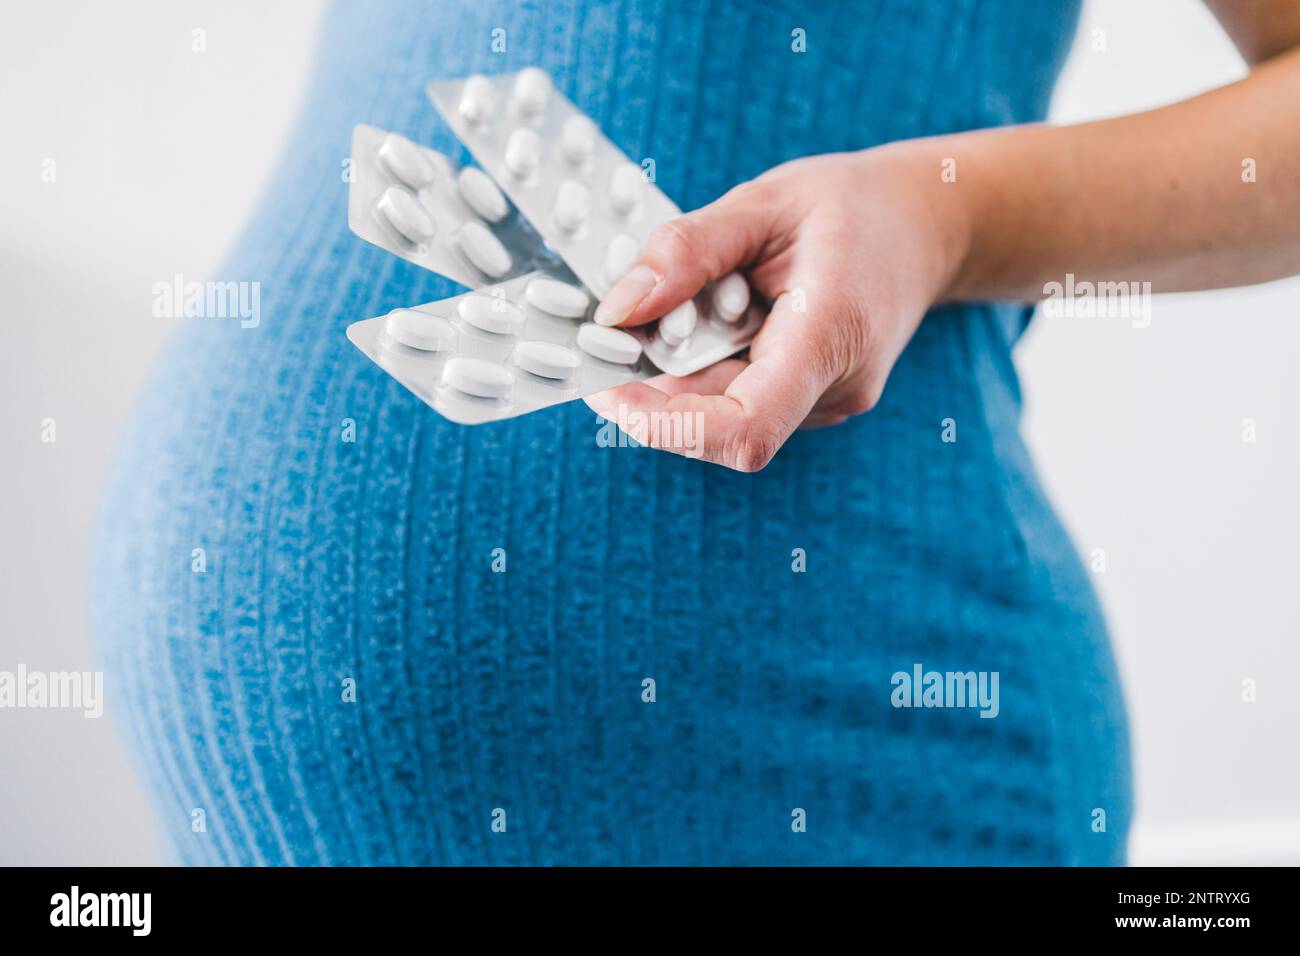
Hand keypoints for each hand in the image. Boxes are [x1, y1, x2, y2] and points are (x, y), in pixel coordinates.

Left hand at [584, 141, 971, 471]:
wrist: (927, 228)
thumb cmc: (854, 207)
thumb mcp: (766, 202)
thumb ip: (689, 251)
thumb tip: (617, 309)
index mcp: (831, 336)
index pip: (745, 428)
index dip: (666, 424)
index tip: (609, 387)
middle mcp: (833, 388)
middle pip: (719, 424)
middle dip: (653, 388)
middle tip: (611, 334)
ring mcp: (826, 403)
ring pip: (722, 415)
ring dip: (678, 374)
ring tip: (682, 307)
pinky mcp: (811, 401)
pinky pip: (739, 400)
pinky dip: (704, 367)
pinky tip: (713, 318)